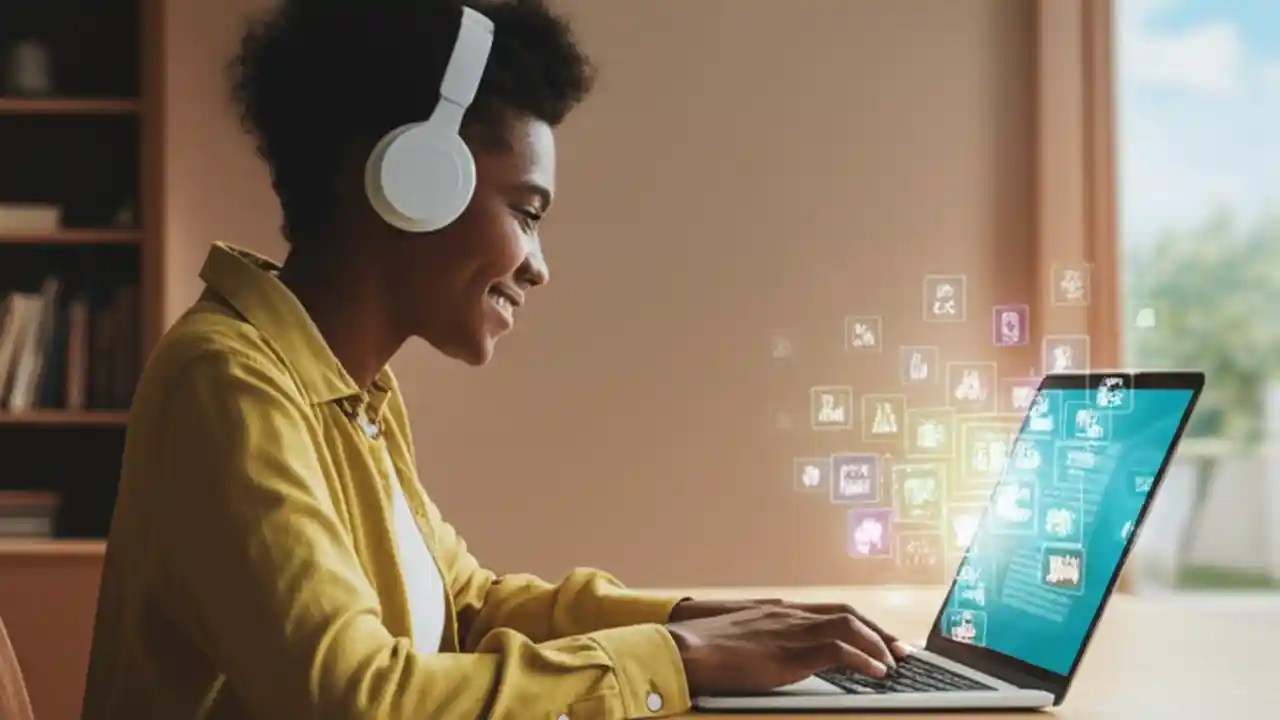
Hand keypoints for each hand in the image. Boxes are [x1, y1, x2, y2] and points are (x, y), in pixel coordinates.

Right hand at [665, 603, 905, 696]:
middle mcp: (790, 615)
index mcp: (780, 611)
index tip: (880, 637)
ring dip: (877, 643)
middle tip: (900, 649)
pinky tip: (875, 672)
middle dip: (879, 631)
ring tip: (892, 663)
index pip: (832, 610)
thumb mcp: (743, 636)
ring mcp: (790, 632)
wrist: (687, 648)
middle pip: (848, 613)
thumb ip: (765, 638)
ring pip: (849, 626)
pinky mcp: (789, 654)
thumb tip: (777, 652)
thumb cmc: (706, 646)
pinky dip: (862, 659)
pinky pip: (838, 651)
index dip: (862, 623)